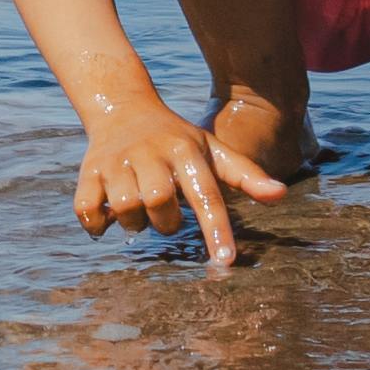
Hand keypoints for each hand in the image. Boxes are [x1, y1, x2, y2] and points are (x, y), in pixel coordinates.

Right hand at [72, 102, 287, 265]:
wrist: (122, 107)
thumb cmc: (176, 139)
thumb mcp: (212, 149)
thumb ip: (245, 175)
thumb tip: (280, 195)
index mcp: (185, 151)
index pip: (206, 195)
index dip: (217, 230)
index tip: (226, 262)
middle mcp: (150, 153)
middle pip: (160, 202)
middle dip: (167, 221)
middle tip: (167, 214)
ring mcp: (116, 161)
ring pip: (126, 208)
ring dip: (135, 222)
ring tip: (140, 211)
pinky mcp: (89, 171)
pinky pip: (88, 210)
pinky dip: (97, 224)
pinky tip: (107, 217)